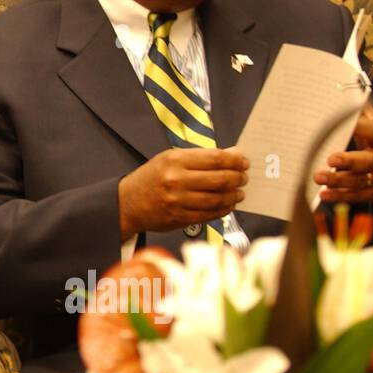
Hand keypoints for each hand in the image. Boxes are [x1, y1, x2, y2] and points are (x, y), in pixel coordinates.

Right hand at [117, 147, 247, 235]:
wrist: (127, 203)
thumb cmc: (151, 178)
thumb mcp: (170, 159)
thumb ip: (201, 157)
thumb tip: (232, 154)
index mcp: (175, 160)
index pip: (215, 158)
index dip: (235, 160)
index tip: (244, 162)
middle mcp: (176, 180)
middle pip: (219, 178)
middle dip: (237, 178)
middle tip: (244, 178)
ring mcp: (178, 200)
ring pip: (217, 198)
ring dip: (233, 196)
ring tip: (239, 193)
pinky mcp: (179, 218)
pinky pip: (209, 214)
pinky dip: (223, 209)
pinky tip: (228, 204)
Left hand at [314, 104, 372, 209]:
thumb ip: (362, 114)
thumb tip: (341, 92)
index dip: (359, 127)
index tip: (340, 124)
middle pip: (369, 160)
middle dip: (349, 161)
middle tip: (330, 159)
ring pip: (361, 180)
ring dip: (338, 180)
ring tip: (318, 177)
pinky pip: (358, 195)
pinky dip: (341, 196)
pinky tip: (324, 195)